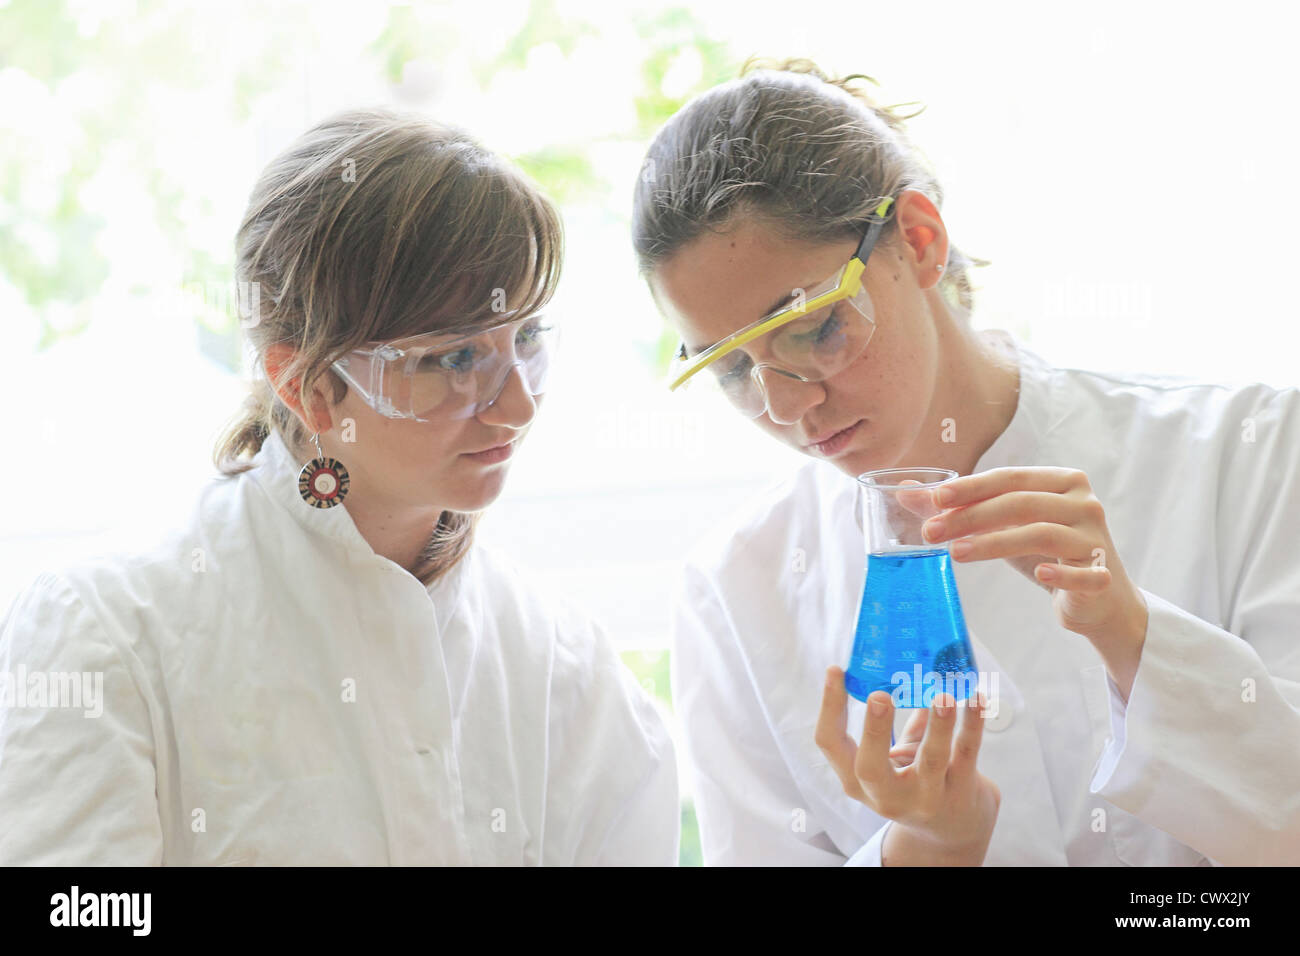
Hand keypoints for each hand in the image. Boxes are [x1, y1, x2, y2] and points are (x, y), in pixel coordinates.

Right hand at [816, 668, 999, 865]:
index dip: (829, 707)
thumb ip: (890, 723)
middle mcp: (885, 796)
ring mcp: (925, 799)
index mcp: (857, 780)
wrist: (954, 829)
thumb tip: (890, 666)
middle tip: (879, 696)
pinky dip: (972, 724)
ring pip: (930, 762)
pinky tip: (977, 699)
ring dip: (937, 727)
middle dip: (874, 732)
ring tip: (943, 697)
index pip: (830, 744)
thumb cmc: (914, 780)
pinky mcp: (960, 793)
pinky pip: (967, 755)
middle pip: (870, 769)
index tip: (836, 670)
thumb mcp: (891, 759)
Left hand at [922, 467, 1148, 697]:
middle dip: (971, 516)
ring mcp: (1095, 538)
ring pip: (1041, 533)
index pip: (1010, 478)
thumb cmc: (1045, 554)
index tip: (934, 499)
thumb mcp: (1004, 528)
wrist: (1097, 598)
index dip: (971, 487)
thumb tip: (906, 492)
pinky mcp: (1102, 575)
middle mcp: (1084, 503)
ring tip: (955, 553)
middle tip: (932, 531)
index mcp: (1062, 481)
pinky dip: (1060, 573)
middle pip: (1021, 503)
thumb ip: (960, 509)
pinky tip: (1039, 573)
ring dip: (994, 543)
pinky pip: (1082, 573)